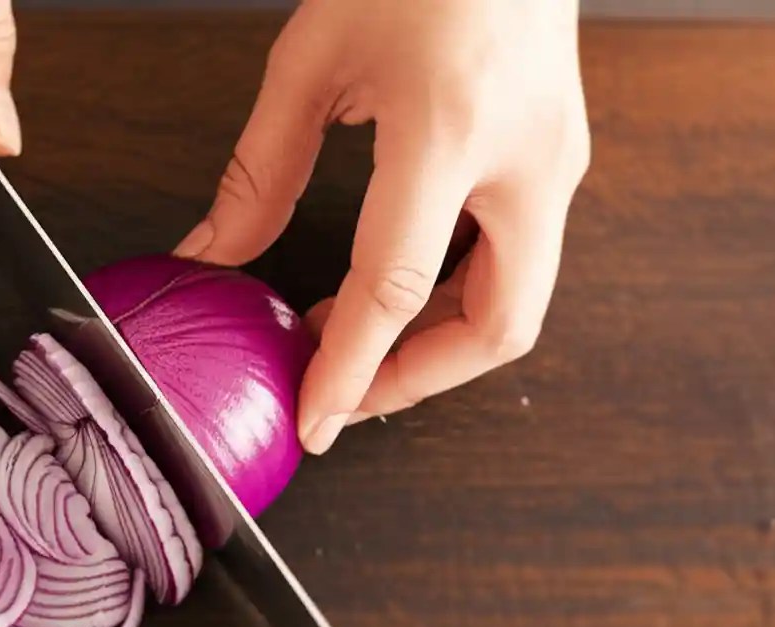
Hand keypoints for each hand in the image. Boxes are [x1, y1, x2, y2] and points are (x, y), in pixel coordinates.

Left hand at [174, 0, 590, 453]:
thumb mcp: (312, 59)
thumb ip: (260, 169)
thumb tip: (215, 252)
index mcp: (449, 132)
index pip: (396, 289)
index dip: (351, 369)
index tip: (314, 419)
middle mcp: (524, 160)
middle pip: (497, 327)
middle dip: (417, 379)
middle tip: (344, 396)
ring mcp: (557, 165)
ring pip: (518, 303)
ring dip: (440, 344)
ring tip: (361, 347)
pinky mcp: (559, 161)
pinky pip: (521, 262)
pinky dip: (462, 298)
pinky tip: (406, 294)